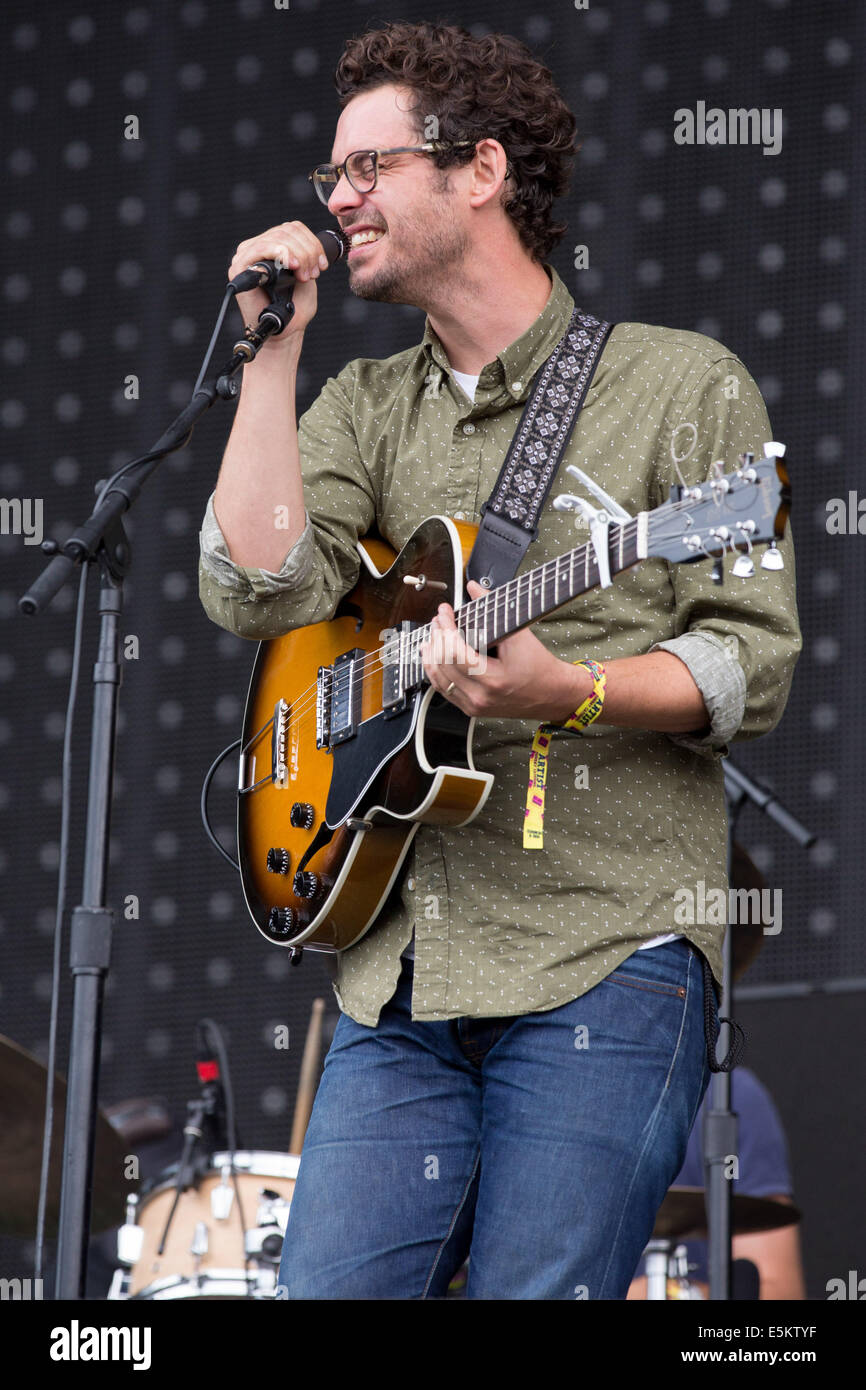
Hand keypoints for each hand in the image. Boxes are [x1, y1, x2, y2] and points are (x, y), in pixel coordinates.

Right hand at [227, 221, 331, 351]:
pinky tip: (293, 266)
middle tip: (314, 273)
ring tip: (304, 276)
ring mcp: (246, 255)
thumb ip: (305, 255)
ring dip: (299, 256)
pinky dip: (282, 254)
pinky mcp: (239, 267)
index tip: (322, 265)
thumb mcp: (306, 275)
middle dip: (308, 252)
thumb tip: (306, 243)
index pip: (293, 228)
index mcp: (272, 246)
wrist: (283, 331)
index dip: (312, 243)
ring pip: (279, 238)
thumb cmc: (294, 308)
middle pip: (287, 231)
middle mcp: (257, 247)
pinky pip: (262, 248)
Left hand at [420, 579, 591, 720]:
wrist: (551, 694)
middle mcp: (479, 697)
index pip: (454, 652)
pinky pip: (443, 689)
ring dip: (431, 653)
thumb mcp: (520, 635)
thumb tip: (473, 588)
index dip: (445, 628)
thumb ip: (493, 609)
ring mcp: (472, 705)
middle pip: (442, 664)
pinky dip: (435, 669)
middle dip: (436, 637)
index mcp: (493, 680)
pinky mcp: (470, 708)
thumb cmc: (539, 666)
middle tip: (439, 620)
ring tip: (433, 634)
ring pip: (437, 678)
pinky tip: (434, 654)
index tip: (444, 613)